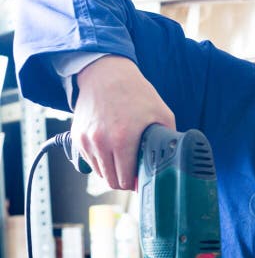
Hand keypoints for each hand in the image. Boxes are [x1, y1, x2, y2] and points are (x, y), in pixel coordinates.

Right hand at [72, 55, 174, 189]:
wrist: (106, 74)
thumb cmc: (135, 93)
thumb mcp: (162, 113)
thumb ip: (169, 138)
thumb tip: (174, 157)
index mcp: (123, 139)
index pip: (124, 179)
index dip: (134, 183)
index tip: (140, 179)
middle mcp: (101, 142)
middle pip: (111, 181)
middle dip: (124, 180)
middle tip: (133, 173)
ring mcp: (86, 140)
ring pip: (99, 173)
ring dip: (111, 171)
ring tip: (122, 161)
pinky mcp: (77, 136)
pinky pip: (88, 160)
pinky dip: (99, 160)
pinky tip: (110, 151)